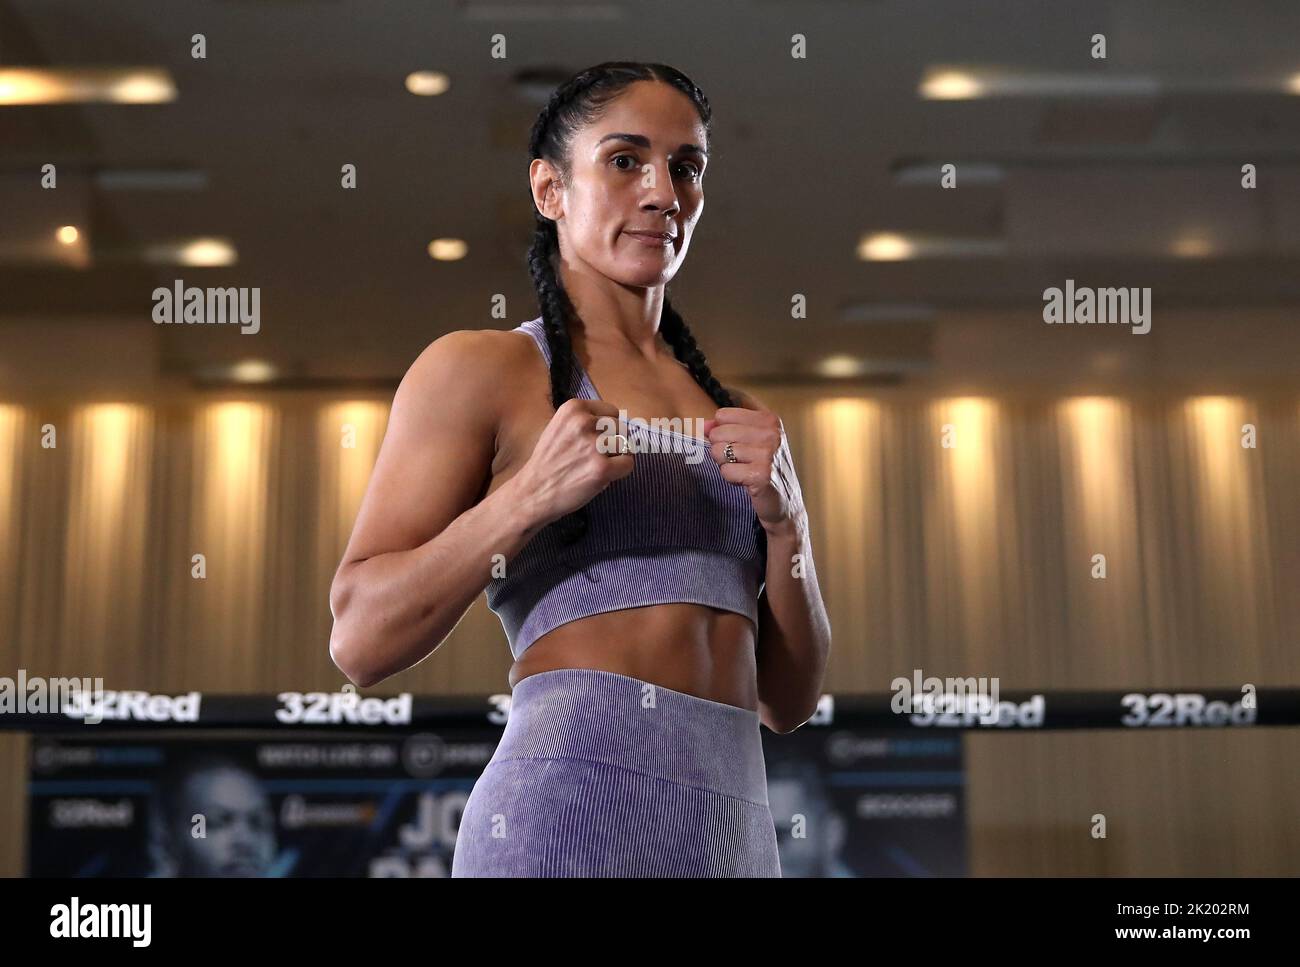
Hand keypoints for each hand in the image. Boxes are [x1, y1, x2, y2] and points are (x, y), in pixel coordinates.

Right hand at [514, 398, 634, 527]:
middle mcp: (584, 422)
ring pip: (625, 445)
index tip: (596, 440)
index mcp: (573, 408)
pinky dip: (620, 472)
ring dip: (616, 457)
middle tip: (594, 457)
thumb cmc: (548, 462)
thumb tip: (617, 424)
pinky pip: (628, 464)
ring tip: (595, 466)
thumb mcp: (560, 428)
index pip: (611, 411)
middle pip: (620, 428)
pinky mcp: (602, 468)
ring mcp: (594, 445)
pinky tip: (603, 476)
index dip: (607, 428)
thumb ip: (584, 421)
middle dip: (613, 442)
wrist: (533, 491)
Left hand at [701, 391, 804, 533]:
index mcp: (769, 419)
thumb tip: (704, 425)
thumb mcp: (750, 441)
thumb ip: (725, 428)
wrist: (784, 501)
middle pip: (718, 433)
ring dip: (726, 466)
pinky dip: (731, 479)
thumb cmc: (764, 468)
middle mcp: (771, 433)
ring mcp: (768, 454)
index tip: (738, 444)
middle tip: (740, 462)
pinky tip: (746, 482)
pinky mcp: (762, 475)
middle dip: (721, 451)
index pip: (722, 415)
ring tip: (744, 471)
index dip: (722, 432)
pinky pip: (725, 471)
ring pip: (719, 452)